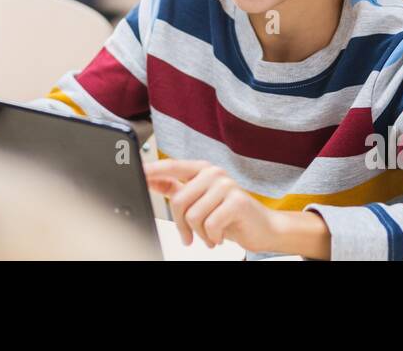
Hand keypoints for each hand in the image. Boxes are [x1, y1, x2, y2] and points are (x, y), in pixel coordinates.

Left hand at [145, 159, 281, 251]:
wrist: (264, 228)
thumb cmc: (230, 214)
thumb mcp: (200, 200)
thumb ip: (176, 187)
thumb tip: (151, 179)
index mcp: (202, 169)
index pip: (172, 166)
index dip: (154, 170)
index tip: (139, 172)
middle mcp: (214, 173)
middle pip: (179, 199)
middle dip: (182, 225)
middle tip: (190, 235)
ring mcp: (226, 185)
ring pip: (193, 215)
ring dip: (199, 233)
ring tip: (210, 234)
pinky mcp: (236, 201)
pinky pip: (209, 224)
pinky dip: (212, 237)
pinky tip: (220, 235)